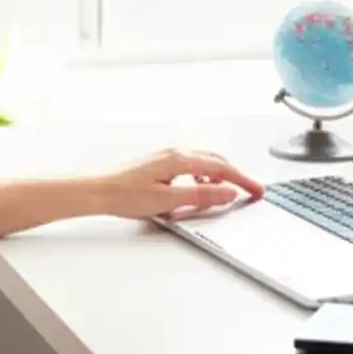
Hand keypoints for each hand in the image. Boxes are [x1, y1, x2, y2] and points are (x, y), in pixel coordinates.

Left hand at [98, 148, 265, 218]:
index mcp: (180, 159)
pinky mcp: (159, 164)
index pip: (221, 169)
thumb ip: (201, 196)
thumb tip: (227, 192)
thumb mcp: (168, 200)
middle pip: (215, 160)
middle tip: (248, 190)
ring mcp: (166, 157)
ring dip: (217, 177)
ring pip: (202, 163)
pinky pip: (189, 166)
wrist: (96, 189)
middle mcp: (175, 153)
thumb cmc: (123, 194)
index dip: (242, 180)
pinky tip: (196, 190)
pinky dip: (201, 177)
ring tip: (223, 195)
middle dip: (234, 175)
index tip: (257, 190)